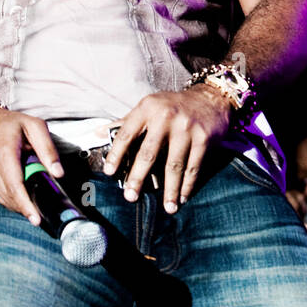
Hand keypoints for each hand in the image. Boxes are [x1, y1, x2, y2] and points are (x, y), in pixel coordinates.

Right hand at [0, 105, 64, 224]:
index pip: (16, 187)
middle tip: (43, 208)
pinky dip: (9, 197)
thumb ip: (48, 149)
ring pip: (3, 200)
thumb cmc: (8, 123)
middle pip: (11, 197)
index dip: (27, 205)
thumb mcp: (34, 126)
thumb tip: (58, 173)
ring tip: (31, 195)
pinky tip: (18, 189)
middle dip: (27, 206)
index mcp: (4, 154)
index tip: (37, 220)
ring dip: (19, 203)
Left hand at [105, 85, 232, 211]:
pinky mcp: (203, 138)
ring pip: (174, 164)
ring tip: (167, 208)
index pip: (126, 133)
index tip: (109, 173)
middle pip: (149, 153)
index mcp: (148, 108)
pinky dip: (188, 184)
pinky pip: (193, 166)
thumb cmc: (173, 106)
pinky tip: (182, 196)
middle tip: (131, 197)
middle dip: (138, 177)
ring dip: (170, 189)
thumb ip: (124, 122)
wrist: (210, 98)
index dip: (116, 154)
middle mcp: (166, 117)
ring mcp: (186, 128)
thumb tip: (96, 133)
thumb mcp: (148, 106)